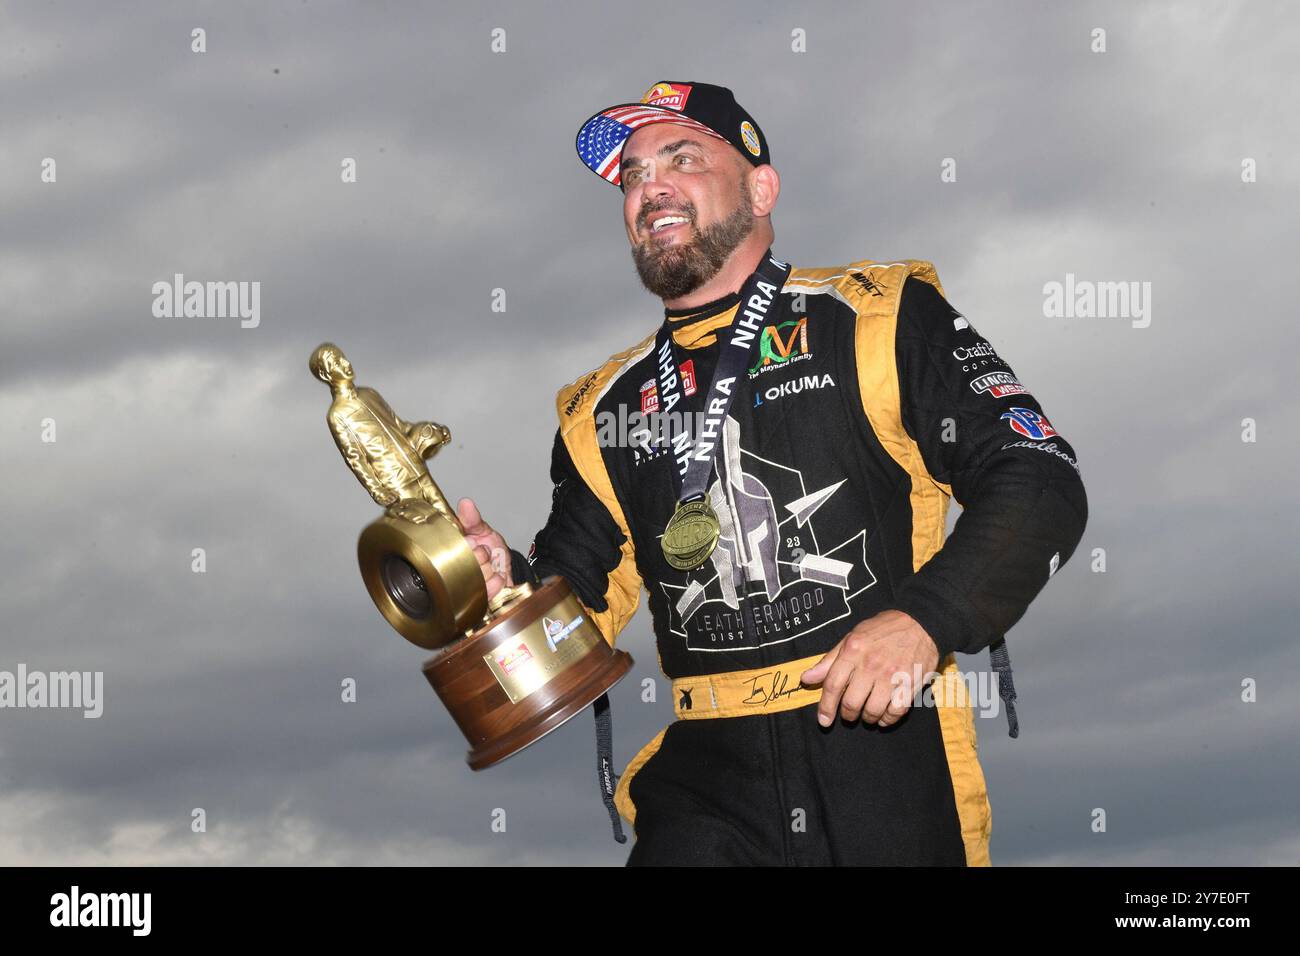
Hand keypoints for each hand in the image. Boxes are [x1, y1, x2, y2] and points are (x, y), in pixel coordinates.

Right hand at [456, 497, 511, 600]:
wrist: (506, 569)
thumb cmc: (491, 550)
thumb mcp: (482, 531)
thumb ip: (473, 520)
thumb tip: (465, 503)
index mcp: (451, 554)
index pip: (453, 548)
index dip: (470, 544)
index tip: (476, 542)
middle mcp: (454, 573)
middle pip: (467, 563)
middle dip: (482, 556)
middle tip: (486, 554)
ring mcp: (464, 589)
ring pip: (478, 576)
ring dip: (491, 568)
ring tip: (491, 565)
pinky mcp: (477, 601)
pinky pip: (488, 589)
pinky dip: (497, 580)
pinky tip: (496, 576)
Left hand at [799, 610, 939, 728]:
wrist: (921, 622)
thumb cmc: (883, 630)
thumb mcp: (852, 637)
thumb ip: (829, 660)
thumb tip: (806, 679)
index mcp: (853, 650)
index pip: (832, 685)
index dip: (826, 707)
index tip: (824, 720)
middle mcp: (870, 664)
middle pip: (851, 703)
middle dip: (847, 715)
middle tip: (849, 714)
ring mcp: (892, 675)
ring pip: (872, 711)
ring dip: (867, 718)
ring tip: (867, 714)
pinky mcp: (911, 684)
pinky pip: (895, 712)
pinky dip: (887, 719)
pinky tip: (884, 716)